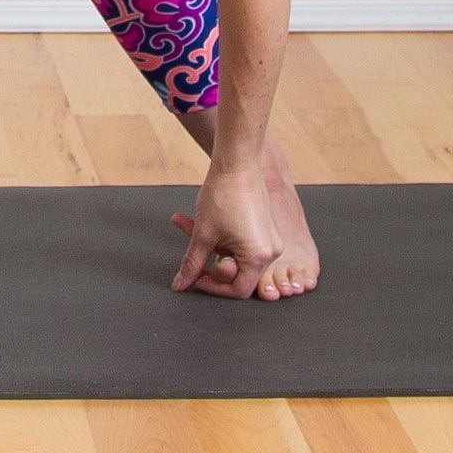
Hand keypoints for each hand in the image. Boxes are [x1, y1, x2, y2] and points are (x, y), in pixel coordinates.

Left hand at [170, 161, 280, 299]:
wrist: (236, 161)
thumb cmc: (223, 195)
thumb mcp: (203, 235)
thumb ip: (192, 264)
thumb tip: (182, 284)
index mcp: (259, 258)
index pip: (238, 290)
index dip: (214, 286)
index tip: (197, 277)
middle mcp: (271, 251)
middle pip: (239, 274)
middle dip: (212, 264)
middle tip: (196, 250)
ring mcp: (270, 239)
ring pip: (239, 257)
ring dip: (215, 248)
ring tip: (194, 227)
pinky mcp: (265, 228)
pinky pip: (244, 244)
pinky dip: (224, 239)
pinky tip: (206, 222)